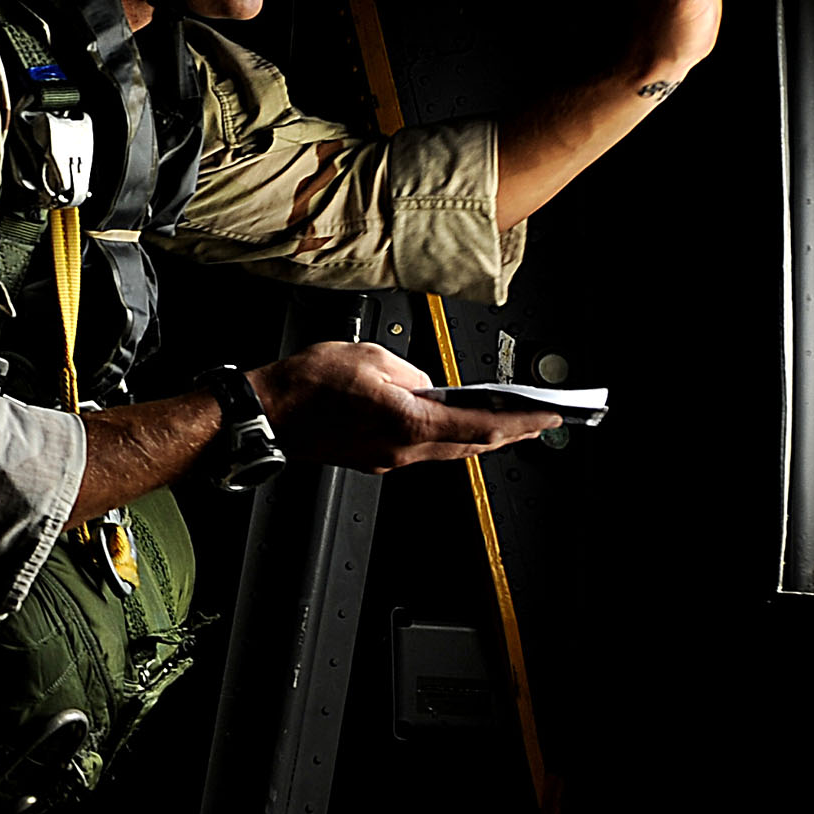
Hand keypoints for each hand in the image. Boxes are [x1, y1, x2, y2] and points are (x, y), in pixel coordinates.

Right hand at [248, 342, 555, 472]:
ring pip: (449, 450)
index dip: (522, 421)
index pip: (482, 426)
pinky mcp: (373, 457)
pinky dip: (448, 436)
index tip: (548, 416)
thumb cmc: (306, 386)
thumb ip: (408, 371)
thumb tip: (424, 384)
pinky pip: (423, 449)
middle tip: (538, 422)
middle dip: (510, 433)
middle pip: (471, 445)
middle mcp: (403, 449)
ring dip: (480, 437)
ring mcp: (388, 458)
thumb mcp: (368, 356)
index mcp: (409, 422)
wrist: (265, 414)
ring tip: (505, 423)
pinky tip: (452, 424)